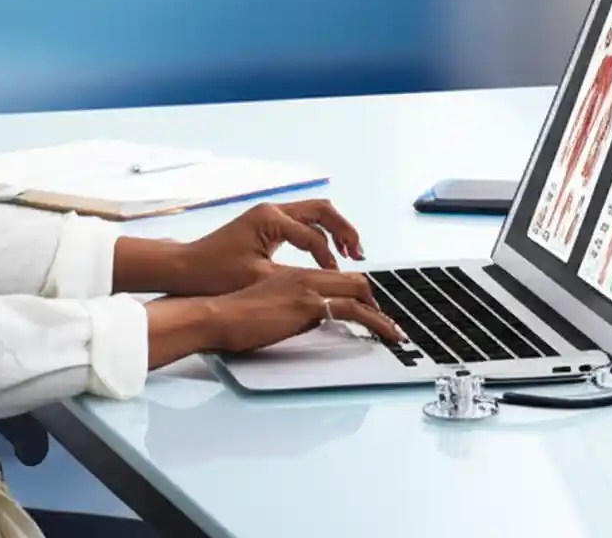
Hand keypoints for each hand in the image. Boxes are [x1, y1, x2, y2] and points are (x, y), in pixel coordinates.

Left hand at [176, 200, 365, 295]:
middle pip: (323, 210)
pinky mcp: (266, 223)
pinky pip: (302, 222)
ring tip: (350, 252)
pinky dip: (318, 234)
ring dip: (334, 230)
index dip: (330, 261)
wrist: (185, 268)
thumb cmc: (214, 273)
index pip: (314, 237)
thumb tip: (325, 285)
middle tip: (358, 253)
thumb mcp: (259, 279)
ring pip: (314, 213)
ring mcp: (269, 214)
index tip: (337, 280)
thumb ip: (294, 278)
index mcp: (271, 220)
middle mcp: (272, 210)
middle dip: (345, 231)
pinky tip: (325, 253)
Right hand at [207, 268, 404, 352]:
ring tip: (394, 332)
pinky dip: (376, 323)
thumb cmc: (234, 317)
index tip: (371, 309)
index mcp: (295, 275)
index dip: (360, 293)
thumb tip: (315, 320)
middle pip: (355, 281)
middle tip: (388, 321)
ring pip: (359, 291)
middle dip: (376, 301)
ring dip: (381, 315)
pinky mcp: (308, 304)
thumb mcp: (271, 308)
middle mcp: (305, 277)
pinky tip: (385, 335)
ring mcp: (308, 288)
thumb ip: (295, 310)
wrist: (217, 317)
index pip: (339, 278)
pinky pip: (353, 310)